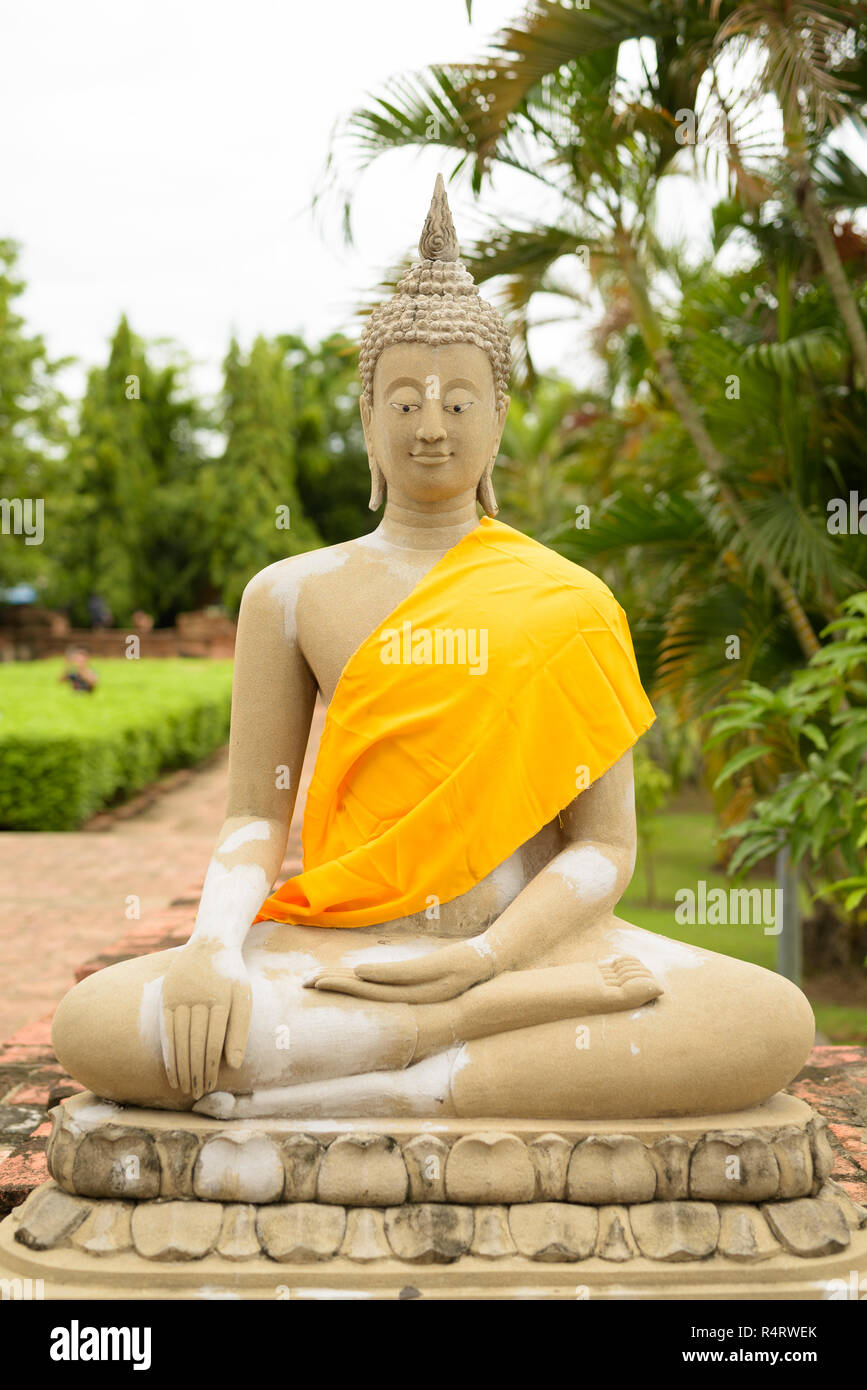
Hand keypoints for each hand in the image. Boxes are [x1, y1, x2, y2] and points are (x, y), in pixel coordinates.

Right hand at [161, 939, 251, 1099]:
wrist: (211, 944)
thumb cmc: (231, 976)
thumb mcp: (244, 996)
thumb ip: (240, 1030)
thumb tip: (235, 1065)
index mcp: (222, 999)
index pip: (214, 1042)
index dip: (211, 1067)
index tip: (211, 1086)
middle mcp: (199, 998)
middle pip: (195, 1044)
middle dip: (195, 1072)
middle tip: (196, 1094)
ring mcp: (181, 997)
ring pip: (179, 1040)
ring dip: (181, 1067)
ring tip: (183, 1088)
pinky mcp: (167, 997)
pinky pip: (166, 1030)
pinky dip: (168, 1053)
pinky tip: (170, 1070)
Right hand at [305, 938, 494, 1003]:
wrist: (493, 963)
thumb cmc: (461, 968)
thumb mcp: (431, 972)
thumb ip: (406, 974)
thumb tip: (385, 970)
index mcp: (408, 995)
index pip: (367, 994)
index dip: (340, 989)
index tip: (315, 982)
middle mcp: (412, 996)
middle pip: (366, 994)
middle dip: (335, 987)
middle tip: (307, 983)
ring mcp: (423, 986)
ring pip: (379, 989)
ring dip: (349, 984)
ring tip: (323, 980)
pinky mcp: (435, 973)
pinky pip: (403, 976)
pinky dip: (380, 975)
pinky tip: (360, 973)